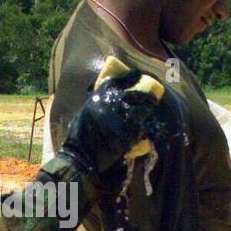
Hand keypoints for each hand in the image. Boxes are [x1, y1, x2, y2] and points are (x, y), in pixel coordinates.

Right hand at [59, 64, 180, 187]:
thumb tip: (113, 99)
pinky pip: (143, 130)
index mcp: (101, 96)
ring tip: (148, 119)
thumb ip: (100, 103)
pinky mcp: (130, 134)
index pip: (119, 80)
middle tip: (152, 101)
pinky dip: (145, 131)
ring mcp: (123, 118)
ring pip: (143, 112)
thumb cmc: (79, 135)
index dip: (130, 76)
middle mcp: (113, 103)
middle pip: (137, 95)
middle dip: (148, 98)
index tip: (137, 75)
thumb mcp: (86, 111)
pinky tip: (146, 134)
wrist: (81, 155)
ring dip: (147, 115)